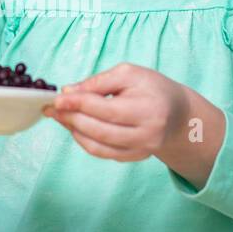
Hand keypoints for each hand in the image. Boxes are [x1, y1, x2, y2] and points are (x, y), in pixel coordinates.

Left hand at [42, 62, 189, 161]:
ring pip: (98, 146)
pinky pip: (102, 153)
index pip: (106, 109)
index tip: (57, 98)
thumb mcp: (130, 74)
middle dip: (72, 118)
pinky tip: (75, 127)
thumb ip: (99, 82)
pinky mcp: (134, 157)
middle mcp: (146, 135)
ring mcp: (140, 150)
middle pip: (99, 130)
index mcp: (148, 110)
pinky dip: (84, 141)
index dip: (78, 104)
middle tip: (53, 108)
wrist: (179, 114)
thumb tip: (69, 92)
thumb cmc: (153, 88)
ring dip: (74, 131)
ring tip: (60, 116)